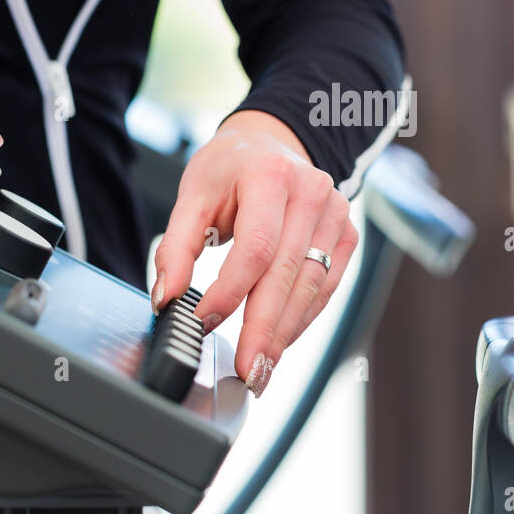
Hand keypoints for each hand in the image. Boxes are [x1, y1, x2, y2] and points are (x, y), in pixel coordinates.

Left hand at [151, 110, 357, 396]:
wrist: (271, 144)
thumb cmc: (230, 169)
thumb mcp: (192, 195)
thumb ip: (176, 247)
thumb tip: (166, 297)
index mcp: (270, 175)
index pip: (256, 247)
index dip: (231, 291)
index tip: (205, 323)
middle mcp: (312, 191)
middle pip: (287, 273)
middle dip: (264, 328)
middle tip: (245, 369)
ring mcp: (337, 213)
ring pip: (312, 286)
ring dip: (286, 332)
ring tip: (260, 367)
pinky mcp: (347, 234)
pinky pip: (327, 286)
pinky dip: (303, 317)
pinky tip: (281, 340)